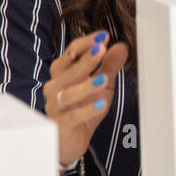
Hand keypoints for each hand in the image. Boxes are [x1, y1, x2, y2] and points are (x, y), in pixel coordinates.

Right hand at [45, 29, 128, 165]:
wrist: (69, 140)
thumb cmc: (82, 107)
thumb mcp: (101, 84)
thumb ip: (109, 66)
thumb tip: (121, 46)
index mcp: (63, 73)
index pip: (71, 52)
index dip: (87, 43)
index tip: (104, 35)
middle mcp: (55, 87)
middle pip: (69, 71)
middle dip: (85, 59)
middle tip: (101, 49)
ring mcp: (55, 106)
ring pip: (68, 94)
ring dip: (86, 85)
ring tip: (104, 79)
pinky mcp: (60, 125)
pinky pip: (73, 116)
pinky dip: (86, 110)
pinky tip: (101, 104)